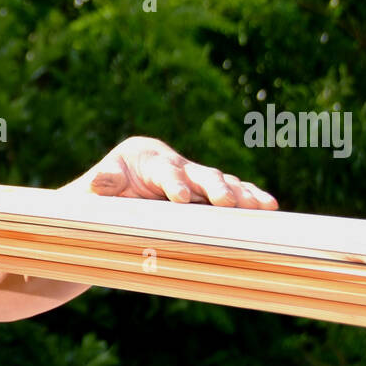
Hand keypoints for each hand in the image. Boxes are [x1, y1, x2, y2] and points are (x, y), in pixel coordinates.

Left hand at [65, 135, 277, 208]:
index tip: (181, 197)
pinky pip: (232, 192)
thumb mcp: (102, 181)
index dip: (174, 183)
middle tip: (225, 202)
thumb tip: (97, 183)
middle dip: (215, 188)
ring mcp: (196, 178)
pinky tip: (268, 206)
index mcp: (151, 159)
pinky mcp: (207, 191)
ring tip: (261, 205)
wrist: (121, 182)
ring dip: (241, 194)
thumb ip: (103, 181)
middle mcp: (178, 165)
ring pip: (223, 182)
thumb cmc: (109, 182)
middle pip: (201, 174)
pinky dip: (249, 197)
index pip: (165, 171)